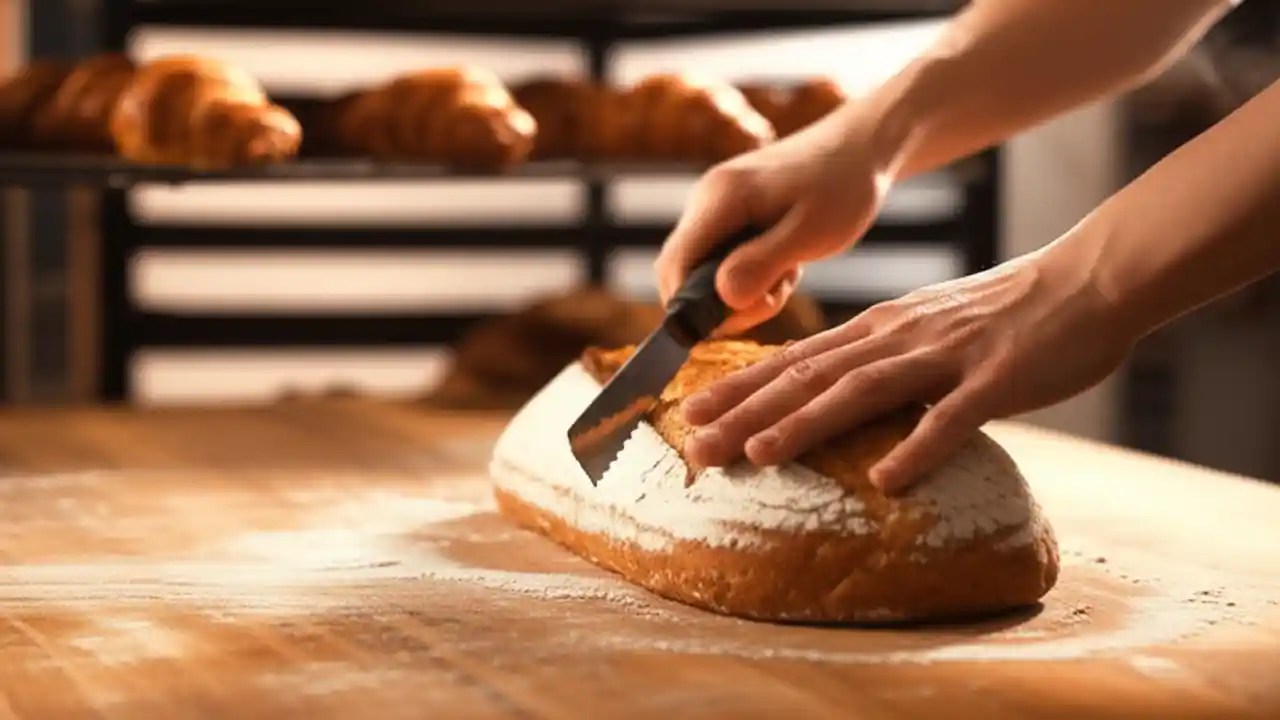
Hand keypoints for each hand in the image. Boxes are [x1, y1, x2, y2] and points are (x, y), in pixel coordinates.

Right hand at [654, 104, 901, 335]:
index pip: (674, 265)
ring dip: (742, 291)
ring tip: (788, 275)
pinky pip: (723, 261)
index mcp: (720, 198)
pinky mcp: (730, 216)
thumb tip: (722, 298)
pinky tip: (787, 264)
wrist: (862, 147)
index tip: (736, 320)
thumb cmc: (844, 185)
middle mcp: (706, 200)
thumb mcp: (810, 232)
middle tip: (773, 299)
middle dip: (721, 304)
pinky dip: (752, 276)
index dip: (689, 307)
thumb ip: (763, 264)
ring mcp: (716, 208)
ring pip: (705, 271)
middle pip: (683, 273)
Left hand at [679, 244, 1137, 493]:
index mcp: (882, 328)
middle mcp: (899, 337)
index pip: (796, 359)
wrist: (1089, 280)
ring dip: (805, 424)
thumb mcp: (928, 326)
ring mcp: (946, 356)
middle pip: (810, 377)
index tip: (691, 410)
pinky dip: (917, 447)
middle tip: (696, 446)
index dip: (740, 386)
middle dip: (746, 412)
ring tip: (757, 453)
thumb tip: (837, 390)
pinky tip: (885, 482)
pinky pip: (952, 418)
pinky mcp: (996, 379)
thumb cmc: (1008, 312)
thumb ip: (883, 356)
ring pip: (861, 391)